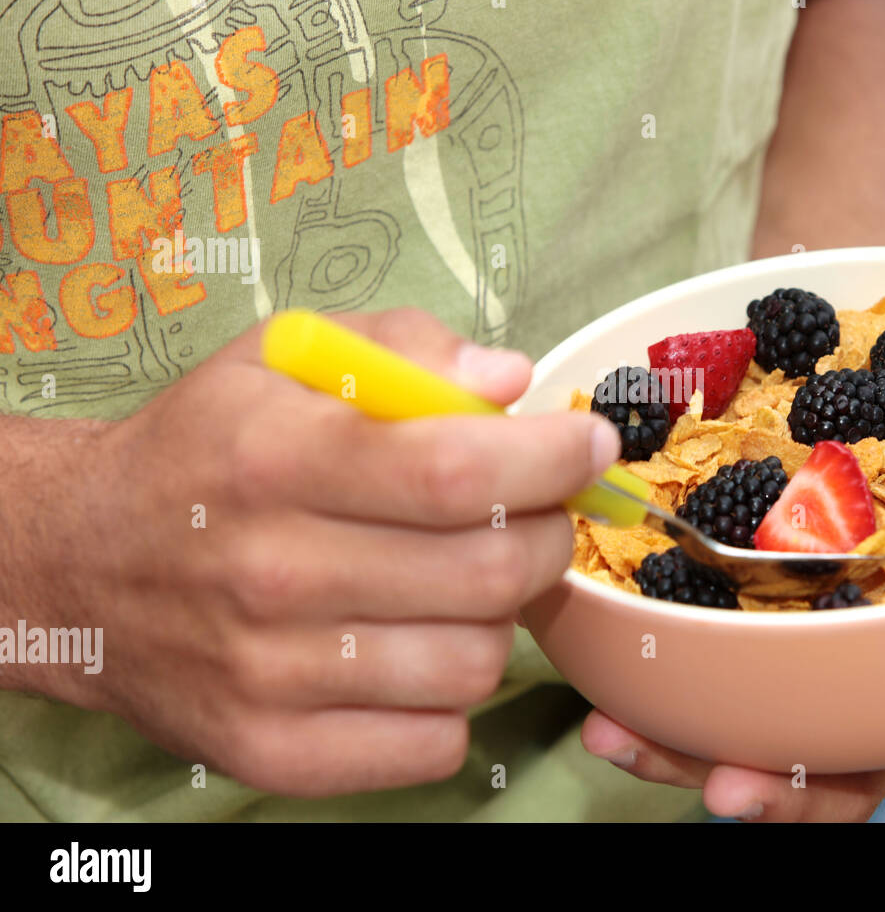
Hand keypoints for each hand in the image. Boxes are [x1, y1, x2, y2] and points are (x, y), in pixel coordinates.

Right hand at [4, 308, 620, 796]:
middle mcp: (270, 571)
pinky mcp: (272, 750)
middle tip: (536, 515)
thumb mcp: (280, 359)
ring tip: (462, 583)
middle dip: (548, 536)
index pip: (456, 472)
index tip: (589, 446)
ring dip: (498, 618)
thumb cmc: (203, 452)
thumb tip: (508, 379)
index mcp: (276, 459)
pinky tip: (419, 648)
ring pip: (476, 664)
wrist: (80, 567)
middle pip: (488, 573)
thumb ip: (401, 348)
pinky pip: (435, 743)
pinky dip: (452, 698)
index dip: (551, 460)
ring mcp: (268, 675)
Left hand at [582, 415, 884, 820]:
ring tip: (629, 741)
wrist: (868, 354)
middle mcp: (875, 669)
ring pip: (748, 736)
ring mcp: (790, 653)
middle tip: (746, 792)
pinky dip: (641, 693)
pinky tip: (601, 691)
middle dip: (799, 798)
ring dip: (687, 755)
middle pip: (849, 768)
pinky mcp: (713, 619)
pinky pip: (677, 678)